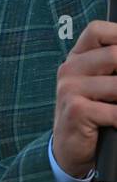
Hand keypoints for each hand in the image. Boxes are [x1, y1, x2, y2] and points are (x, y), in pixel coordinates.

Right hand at [53, 20, 116, 176]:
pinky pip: (115, 112)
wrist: (70, 150)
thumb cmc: (95, 115)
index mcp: (77, 58)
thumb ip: (114, 68)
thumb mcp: (103, 85)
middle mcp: (69, 70)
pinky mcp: (76, 111)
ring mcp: (69, 89)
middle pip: (114, 54)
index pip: (98, 31)